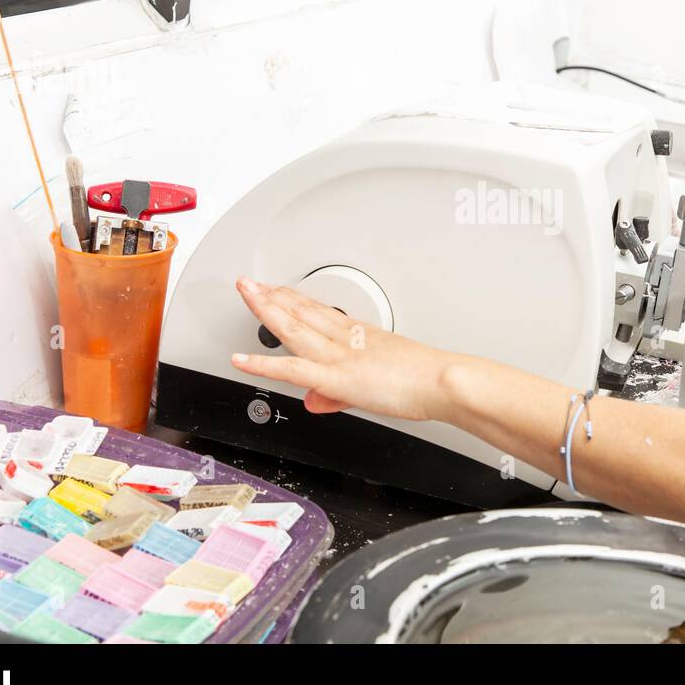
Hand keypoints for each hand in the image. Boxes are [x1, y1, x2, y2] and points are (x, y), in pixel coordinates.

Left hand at [228, 277, 453, 421]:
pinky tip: (241, 360)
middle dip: (272, 295)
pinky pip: (291, 370)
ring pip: (292, 329)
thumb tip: (316, 402)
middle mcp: (345, 339)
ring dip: (265, 309)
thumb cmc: (426, 381)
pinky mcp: (335, 377)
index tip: (277, 289)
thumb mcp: (378, 387)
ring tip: (245, 293)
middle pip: (301, 312)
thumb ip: (339, 396)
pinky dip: (262, 364)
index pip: (319, 313)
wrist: (444, 380)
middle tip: (250, 282)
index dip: (294, 300)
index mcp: (360, 336)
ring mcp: (338, 355)